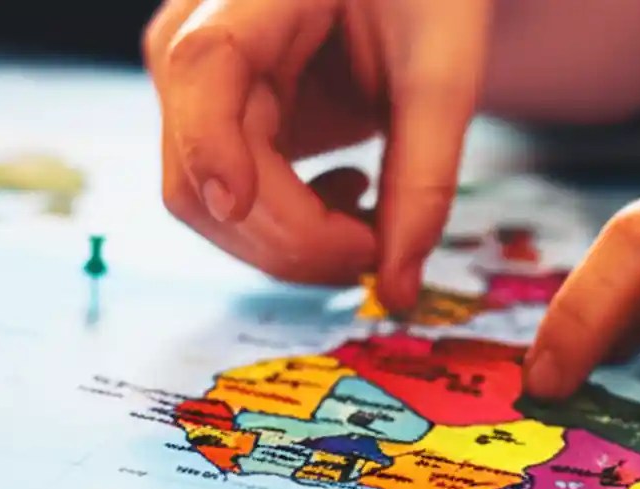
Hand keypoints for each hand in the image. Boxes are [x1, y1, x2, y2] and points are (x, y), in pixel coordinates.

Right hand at [144, 0, 489, 305]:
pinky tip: (352, 195)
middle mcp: (195, 45)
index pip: (203, 66)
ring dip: (294, 244)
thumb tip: (398, 292)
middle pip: (201, 175)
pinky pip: (235, 207)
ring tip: (374, 219)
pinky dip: (295, 228)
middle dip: (290, 238)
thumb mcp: (444, 70)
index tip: (243, 204)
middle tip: (379, 249)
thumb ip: (424, 178)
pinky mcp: (219, 130)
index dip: (212, 143)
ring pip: (210, 208)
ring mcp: (198, 96)